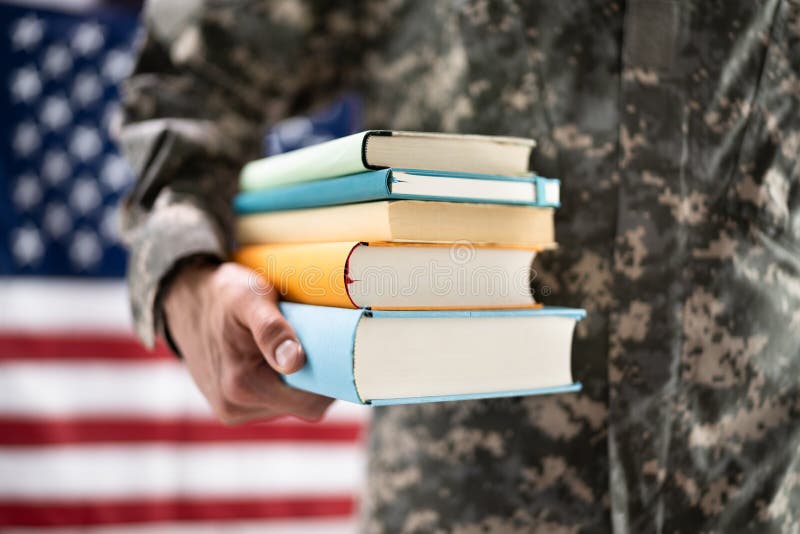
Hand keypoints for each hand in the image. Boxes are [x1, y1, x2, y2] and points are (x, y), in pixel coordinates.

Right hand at [163, 261, 332, 423]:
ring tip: (294, 346)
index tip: (341, 355)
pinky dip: (281, 382)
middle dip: (316, 379)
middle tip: (320, 343)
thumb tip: (294, 362)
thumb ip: (272, 329)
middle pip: (301, 406)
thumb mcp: (250, 298)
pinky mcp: (232, 406)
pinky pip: (272, 401)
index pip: (310, 404)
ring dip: (298, 380)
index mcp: (242, 385)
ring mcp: (232, 410)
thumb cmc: (223, 294)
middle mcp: (235, 407)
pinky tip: (277, 358)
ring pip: (287, 404)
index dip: (332, 383)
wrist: (184, 300)